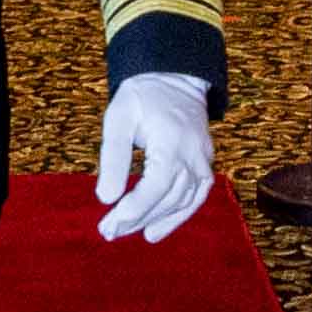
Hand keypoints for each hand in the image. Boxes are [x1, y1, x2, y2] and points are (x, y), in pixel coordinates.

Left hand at [93, 73, 214, 243]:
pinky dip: (179, 215)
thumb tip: (106, 198)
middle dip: (138, 219)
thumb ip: (113, 158)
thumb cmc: (141, 97)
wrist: (174, 78)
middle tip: (109, 232)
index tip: (111, 222)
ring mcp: (203, 160)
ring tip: (131, 234)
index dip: (135, 209)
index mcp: (171, 142)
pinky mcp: (206, 163)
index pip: (156, 186)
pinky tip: (158, 228)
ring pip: (184, 201)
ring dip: (157, 221)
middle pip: (168, 198)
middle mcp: (193, 155)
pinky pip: (197, 196)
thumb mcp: (119, 119)